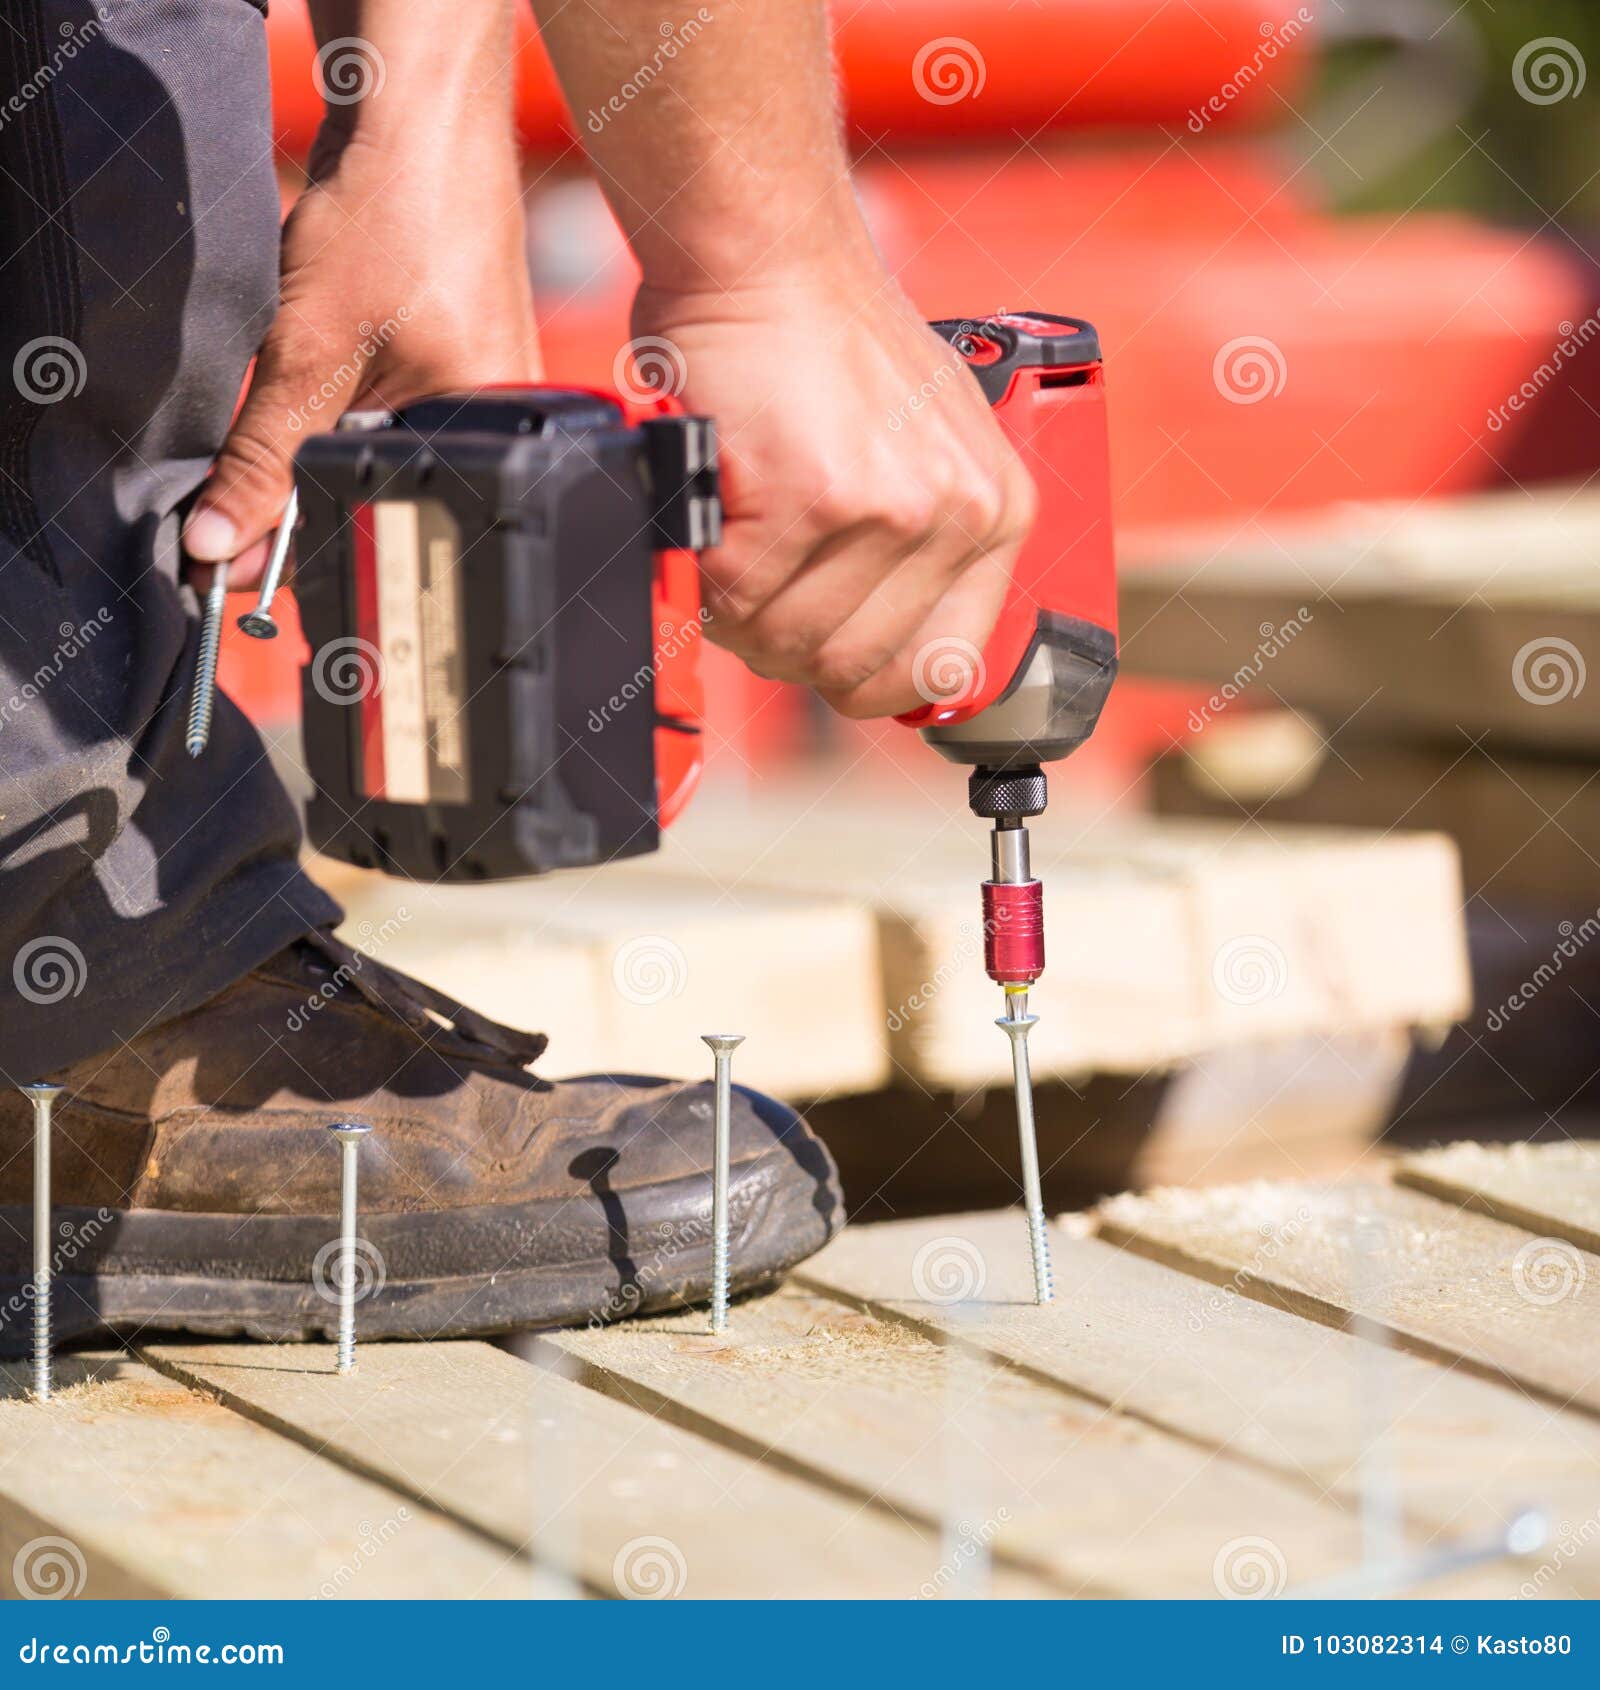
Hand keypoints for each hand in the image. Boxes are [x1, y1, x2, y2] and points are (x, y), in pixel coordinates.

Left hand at [181, 122, 538, 588]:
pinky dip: (351, 405)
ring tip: (313, 373)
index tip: (228, 549)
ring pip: (388, 460)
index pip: (384, 535)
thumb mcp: (308, 353)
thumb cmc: (396, 217)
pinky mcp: (471, 366)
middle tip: (256, 451)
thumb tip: (221, 542)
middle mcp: (504, 432)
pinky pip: (401, 417)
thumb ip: (262, 458)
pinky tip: (339, 359)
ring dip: (329, 442)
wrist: (420, 117)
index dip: (298, 549)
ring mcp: (492, 398)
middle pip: (388, 503)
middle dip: (311, 491)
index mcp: (490, 447)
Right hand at [633, 269, 1036, 718]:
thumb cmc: (828, 341)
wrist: (767, 251)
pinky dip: (705, 573)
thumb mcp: (925, 439)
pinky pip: (736, 600)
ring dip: (739, 610)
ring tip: (733, 539)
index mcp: (1000, 511)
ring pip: (788, 643)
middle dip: (785, 640)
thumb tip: (880, 652)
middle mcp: (960, 515)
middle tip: (755, 577)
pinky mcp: (814, 501)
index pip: (945, 670)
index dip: (871, 678)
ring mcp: (891, 511)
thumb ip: (922, 546)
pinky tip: (714, 512)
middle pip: (850, 669)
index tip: (830, 656)